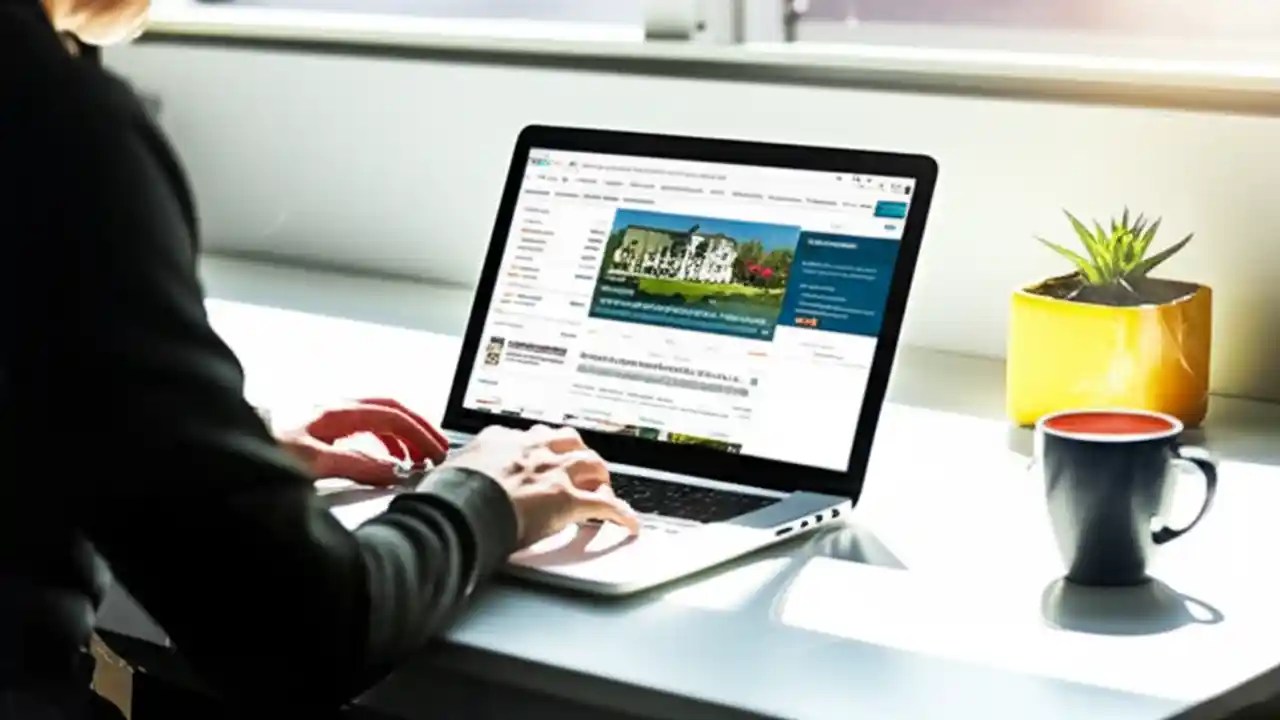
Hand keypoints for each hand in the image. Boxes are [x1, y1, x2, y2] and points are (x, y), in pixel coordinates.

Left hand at [276, 398, 448, 485]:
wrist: (220, 457)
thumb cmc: (261, 452)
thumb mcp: (313, 462)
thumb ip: (356, 464)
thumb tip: (394, 470)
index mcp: (335, 412)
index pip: (391, 414)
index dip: (419, 432)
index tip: (437, 452)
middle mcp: (332, 411)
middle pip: (388, 410)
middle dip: (417, 429)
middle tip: (438, 450)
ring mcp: (323, 421)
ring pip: (375, 420)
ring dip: (399, 438)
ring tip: (413, 461)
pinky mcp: (315, 435)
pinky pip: (360, 432)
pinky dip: (380, 445)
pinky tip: (380, 463)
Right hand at [439, 425, 639, 546]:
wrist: (461, 508)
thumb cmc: (448, 495)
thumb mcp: (449, 472)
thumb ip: (457, 472)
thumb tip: (441, 484)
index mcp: (502, 439)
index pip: (532, 436)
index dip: (543, 447)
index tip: (543, 455)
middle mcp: (533, 448)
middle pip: (569, 442)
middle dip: (578, 455)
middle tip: (582, 470)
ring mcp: (554, 471)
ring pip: (593, 465)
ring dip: (600, 478)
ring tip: (604, 490)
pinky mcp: (569, 498)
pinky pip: (607, 506)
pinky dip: (622, 515)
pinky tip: (629, 523)